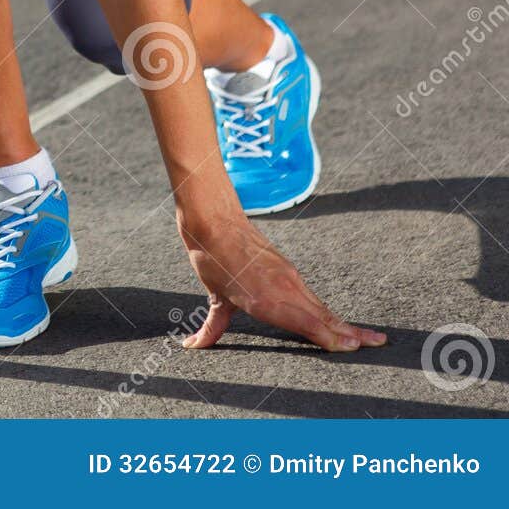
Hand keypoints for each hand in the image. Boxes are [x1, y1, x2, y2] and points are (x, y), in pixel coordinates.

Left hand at [180, 213, 386, 351]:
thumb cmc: (212, 260)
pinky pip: (311, 295)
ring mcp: (289, 277)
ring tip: (367, 337)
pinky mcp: (288, 268)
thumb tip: (192, 346)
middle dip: (349, 333)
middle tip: (377, 344)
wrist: (214, 221)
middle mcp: (284, 290)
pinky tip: (334, 319)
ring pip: (320, 306)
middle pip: (323, 316)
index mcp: (267, 302)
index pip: (307, 324)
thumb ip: (212, 327)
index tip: (352, 348)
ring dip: (343, 323)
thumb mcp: (213, 296)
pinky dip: (325, 310)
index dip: (330, 338)